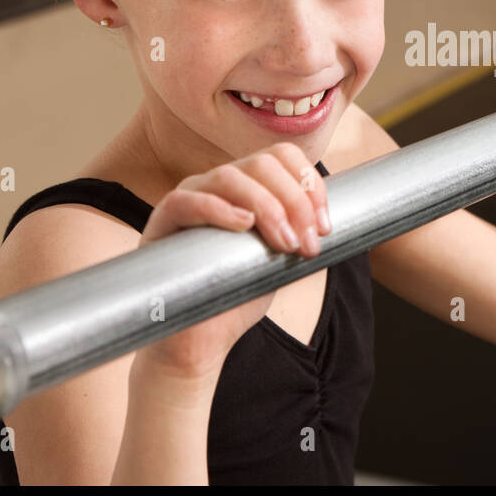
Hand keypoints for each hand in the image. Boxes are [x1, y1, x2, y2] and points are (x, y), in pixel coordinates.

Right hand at [136, 142, 332, 377]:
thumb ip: (302, 231)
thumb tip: (332, 218)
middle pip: (262, 164)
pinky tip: (244, 226)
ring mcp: (189, 197)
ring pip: (231, 176)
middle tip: (308, 244)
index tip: (326, 226)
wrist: (203, 338)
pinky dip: (220, 208)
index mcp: (248, 186)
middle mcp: (218, 183)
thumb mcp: (283, 256)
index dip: (309, 184)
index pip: (282, 157)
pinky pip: (188, 200)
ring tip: (285, 245)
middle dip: (295, 202)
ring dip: (268, 208)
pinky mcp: (163, 221)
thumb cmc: (240, 293)